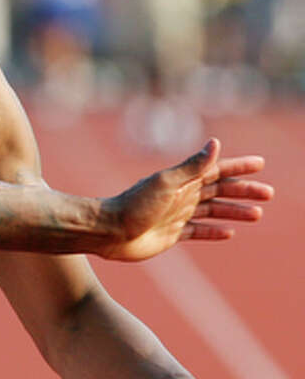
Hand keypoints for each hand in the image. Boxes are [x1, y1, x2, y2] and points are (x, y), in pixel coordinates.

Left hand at [100, 139, 272, 260]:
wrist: (109, 232)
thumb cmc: (134, 205)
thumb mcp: (166, 184)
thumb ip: (192, 167)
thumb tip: (215, 143)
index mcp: (182, 181)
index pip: (216, 171)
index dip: (238, 167)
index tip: (260, 164)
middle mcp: (181, 196)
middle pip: (219, 191)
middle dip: (244, 191)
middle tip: (269, 194)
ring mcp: (177, 215)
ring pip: (213, 211)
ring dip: (234, 212)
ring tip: (257, 214)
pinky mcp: (171, 235)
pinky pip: (198, 231)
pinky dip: (213, 231)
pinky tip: (229, 233)